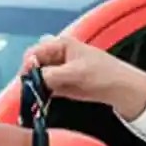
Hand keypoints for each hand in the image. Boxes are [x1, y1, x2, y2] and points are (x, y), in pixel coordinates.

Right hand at [21, 35, 145, 120]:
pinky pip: (44, 88)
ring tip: (35, 96)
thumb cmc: (105, 73)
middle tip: (29, 88)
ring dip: (34, 86)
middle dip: (29, 75)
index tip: (25, 77)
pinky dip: (41, 94)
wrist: (121, 89)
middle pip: (34, 64)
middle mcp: (57, 56)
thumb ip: (53, 74)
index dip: (27, 64)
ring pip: (37, 77)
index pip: (35, 51)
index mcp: (60, 44)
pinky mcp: (61, 85)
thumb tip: (34, 78)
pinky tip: (42, 100)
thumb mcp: (76, 72)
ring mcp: (58, 71)